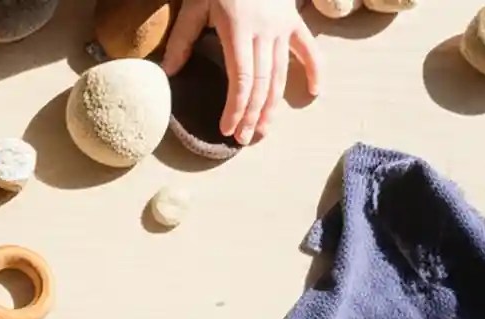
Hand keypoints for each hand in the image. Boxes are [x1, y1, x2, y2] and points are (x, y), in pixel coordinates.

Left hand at [162, 0, 322, 145]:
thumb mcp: (195, 5)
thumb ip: (182, 40)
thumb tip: (168, 72)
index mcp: (238, 29)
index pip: (241, 77)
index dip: (236, 106)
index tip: (228, 128)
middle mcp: (264, 31)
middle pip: (262, 82)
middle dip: (252, 114)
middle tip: (244, 139)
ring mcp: (282, 27)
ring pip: (281, 73)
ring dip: (273, 105)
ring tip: (264, 130)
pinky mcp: (293, 20)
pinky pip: (308, 48)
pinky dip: (315, 69)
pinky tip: (316, 92)